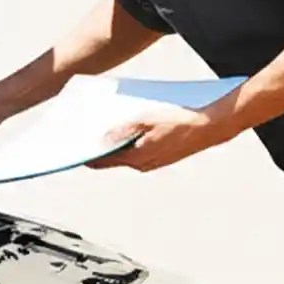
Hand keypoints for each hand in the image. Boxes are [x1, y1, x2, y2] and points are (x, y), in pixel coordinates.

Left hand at [87, 94, 244, 171]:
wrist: (210, 128)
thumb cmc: (181, 121)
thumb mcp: (147, 120)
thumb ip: (124, 130)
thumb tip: (102, 139)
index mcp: (137, 157)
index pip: (104, 161)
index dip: (87, 156)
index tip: (73, 150)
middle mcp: (143, 164)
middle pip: (113, 157)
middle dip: (99, 146)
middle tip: (85, 133)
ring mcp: (153, 162)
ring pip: (126, 154)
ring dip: (115, 143)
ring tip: (105, 127)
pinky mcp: (161, 156)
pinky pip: (139, 151)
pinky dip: (130, 142)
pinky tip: (129, 128)